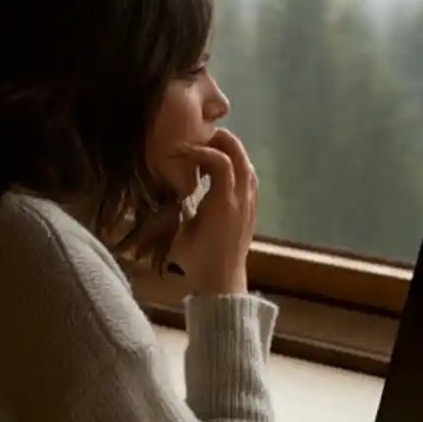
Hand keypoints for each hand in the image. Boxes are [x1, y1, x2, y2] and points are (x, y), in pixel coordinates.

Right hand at [167, 129, 256, 294]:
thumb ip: (179, 203)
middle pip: (239, 155)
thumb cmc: (196, 259)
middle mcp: (241, 199)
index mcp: (223, 203)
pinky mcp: (253, 209)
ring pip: (247, 164)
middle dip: (220, 141)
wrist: (223, 282)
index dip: (199, 150)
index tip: (181, 153)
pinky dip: (237, 166)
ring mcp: (250, 203)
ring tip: (209, 152)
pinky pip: (250, 178)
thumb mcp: (180, 230)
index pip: (220, 161)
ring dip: (230, 152)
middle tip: (199, 140)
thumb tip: (169, 183)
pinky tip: (221, 172)